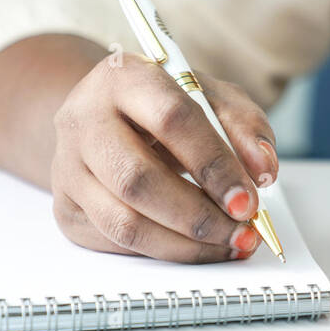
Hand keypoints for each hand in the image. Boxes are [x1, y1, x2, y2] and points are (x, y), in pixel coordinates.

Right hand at [50, 52, 278, 261]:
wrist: (106, 117)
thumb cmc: (164, 105)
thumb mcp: (212, 97)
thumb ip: (245, 127)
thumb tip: (264, 171)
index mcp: (123, 77)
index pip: (170, 120)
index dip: (213, 165)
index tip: (248, 200)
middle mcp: (83, 119)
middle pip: (138, 180)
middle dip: (199, 217)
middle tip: (242, 233)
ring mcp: (67, 167)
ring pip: (124, 223)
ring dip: (185, 245)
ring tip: (228, 245)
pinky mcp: (66, 207)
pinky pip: (115, 244)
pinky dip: (164, 252)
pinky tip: (197, 246)